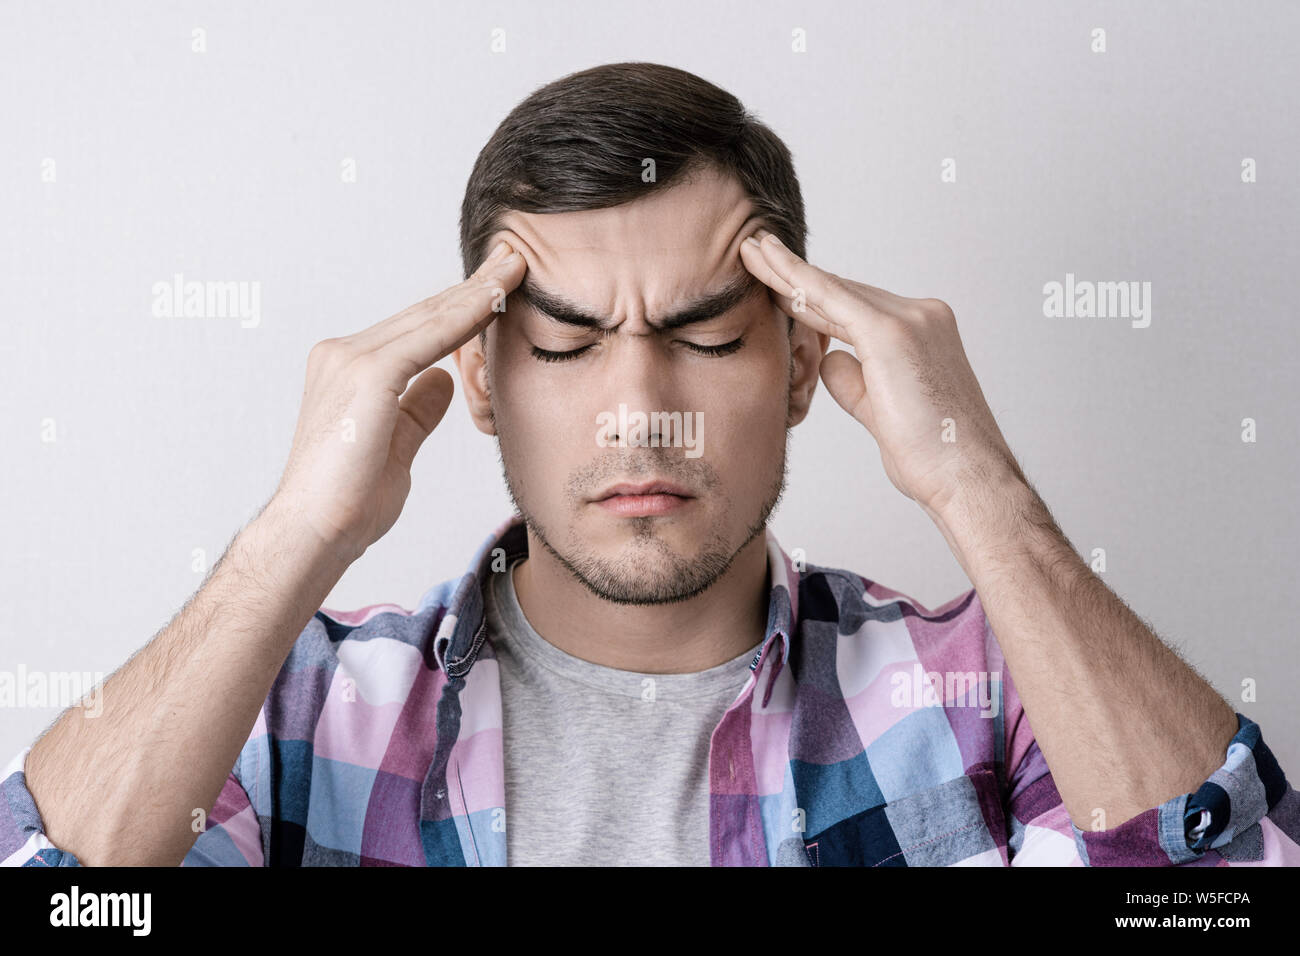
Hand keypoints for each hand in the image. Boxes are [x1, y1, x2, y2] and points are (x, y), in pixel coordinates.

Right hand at [270, 240, 525, 562]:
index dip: (458, 307)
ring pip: (429, 317)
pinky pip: (430, 337)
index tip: (496, 288)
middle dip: (472, 286)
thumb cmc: (350, 500)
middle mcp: (344, 355)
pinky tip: (496, 300)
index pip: (415, 330)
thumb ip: (418, 408)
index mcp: (347, 369)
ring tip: (514, 267)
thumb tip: (444, 378)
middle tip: (512, 259)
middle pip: (423, 313)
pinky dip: (466, 316)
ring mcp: (351, 360)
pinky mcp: (367, 374)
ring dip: (476, 291)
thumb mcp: (398, 446)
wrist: (316, 532)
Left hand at [740, 229, 1021, 518]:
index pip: (856, 308)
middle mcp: (922, 316)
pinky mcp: (891, 333)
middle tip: (755, 251)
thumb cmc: (932, 458)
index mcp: (924, 332)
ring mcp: (911, 319)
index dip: (814, 296)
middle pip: (843, 290)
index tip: (778, 284)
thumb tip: (829, 359)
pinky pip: (831, 298)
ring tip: (751, 250)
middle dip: (794, 274)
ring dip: (787, 270)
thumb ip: (856, 381)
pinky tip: (769, 264)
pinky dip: (797, 280)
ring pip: (833, 289)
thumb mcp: (883, 412)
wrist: (968, 479)